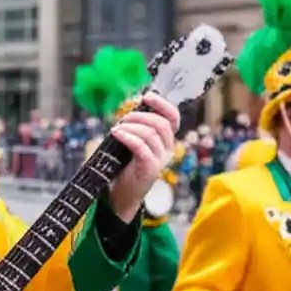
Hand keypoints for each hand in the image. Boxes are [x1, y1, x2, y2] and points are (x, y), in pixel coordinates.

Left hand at [107, 92, 181, 221]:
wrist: (121, 194)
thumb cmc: (125, 165)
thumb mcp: (132, 142)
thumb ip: (136, 127)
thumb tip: (131, 109)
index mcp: (165, 140)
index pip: (173, 118)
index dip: (163, 104)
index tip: (147, 96)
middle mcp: (167, 149)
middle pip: (161, 124)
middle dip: (140, 116)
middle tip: (124, 118)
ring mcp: (160, 160)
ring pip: (151, 134)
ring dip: (131, 127)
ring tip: (117, 129)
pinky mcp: (151, 169)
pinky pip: (141, 148)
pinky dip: (128, 137)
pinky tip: (116, 134)